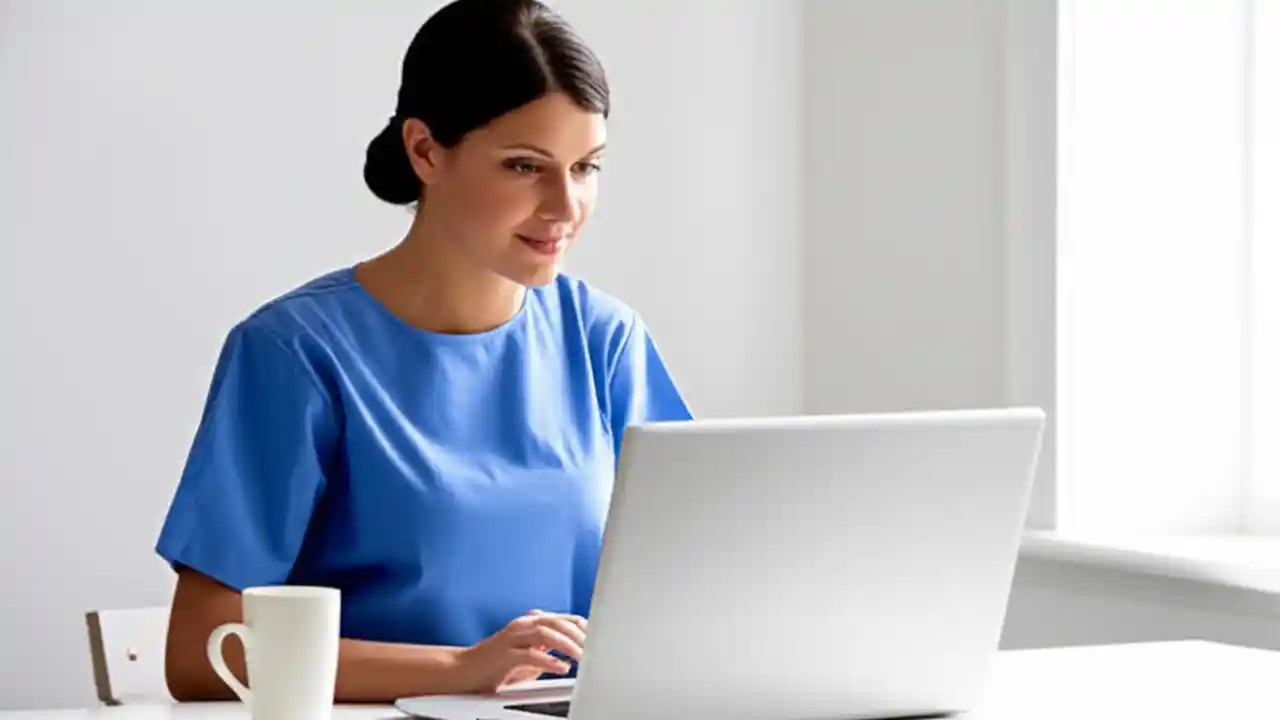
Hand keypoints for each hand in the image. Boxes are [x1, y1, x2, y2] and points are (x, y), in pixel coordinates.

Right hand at [451, 609, 587, 693]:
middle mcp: (523, 626)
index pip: (564, 619)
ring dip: (568, 646)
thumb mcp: (529, 651)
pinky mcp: (504, 655)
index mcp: (531, 622)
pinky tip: (561, 668)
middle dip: (580, 636)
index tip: (599, 639)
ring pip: (547, 634)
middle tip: (594, 650)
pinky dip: (549, 661)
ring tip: (581, 658)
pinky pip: (531, 655)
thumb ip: (549, 647)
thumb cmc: (498, 663)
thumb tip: (576, 648)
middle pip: (558, 623)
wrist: (464, 670)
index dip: (584, 628)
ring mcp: (512, 638)